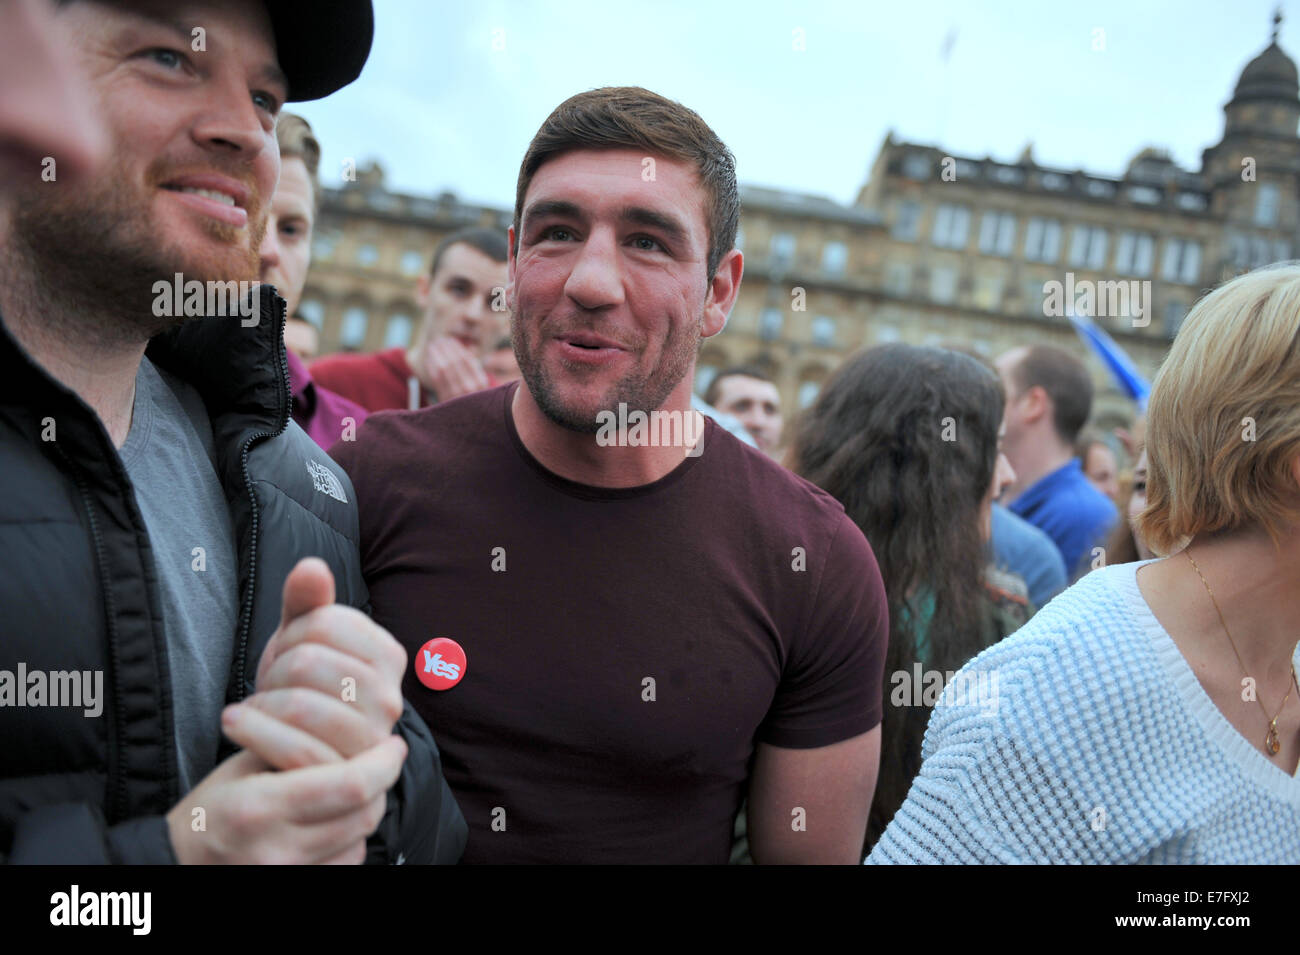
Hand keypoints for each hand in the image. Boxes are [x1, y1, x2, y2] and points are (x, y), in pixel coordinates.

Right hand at [165, 735, 406, 863]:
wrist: (177, 863)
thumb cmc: (210, 808)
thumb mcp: (243, 765)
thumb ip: (297, 748)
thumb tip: (356, 729)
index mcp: (261, 807)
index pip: (351, 784)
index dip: (383, 762)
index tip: (393, 744)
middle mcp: (279, 849)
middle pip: (365, 814)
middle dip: (383, 783)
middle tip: (385, 760)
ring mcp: (288, 876)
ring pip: (361, 841)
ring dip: (368, 810)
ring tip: (361, 786)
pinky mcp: (297, 889)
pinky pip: (346, 863)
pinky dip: (351, 839)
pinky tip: (340, 819)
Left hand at [223, 558, 406, 767]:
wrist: (300, 744)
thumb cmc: (302, 684)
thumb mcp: (302, 637)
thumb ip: (307, 600)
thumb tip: (311, 567)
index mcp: (389, 655)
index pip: (324, 623)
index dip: (291, 631)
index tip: (287, 649)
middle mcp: (390, 698)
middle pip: (308, 662)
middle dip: (276, 669)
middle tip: (272, 681)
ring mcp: (370, 741)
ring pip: (300, 706)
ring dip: (264, 703)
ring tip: (258, 704)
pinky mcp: (342, 777)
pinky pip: (292, 749)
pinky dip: (253, 730)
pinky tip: (235, 721)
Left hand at [416, 335, 489, 400]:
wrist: (471, 427)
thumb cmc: (476, 404)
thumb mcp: (480, 388)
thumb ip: (473, 370)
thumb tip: (463, 349)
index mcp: (481, 382)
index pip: (467, 359)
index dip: (457, 348)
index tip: (450, 340)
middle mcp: (471, 388)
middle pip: (455, 362)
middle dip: (446, 348)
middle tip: (439, 340)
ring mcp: (457, 395)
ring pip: (444, 368)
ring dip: (437, 354)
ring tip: (433, 346)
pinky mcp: (445, 400)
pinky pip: (436, 378)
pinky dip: (432, 366)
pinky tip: (429, 359)